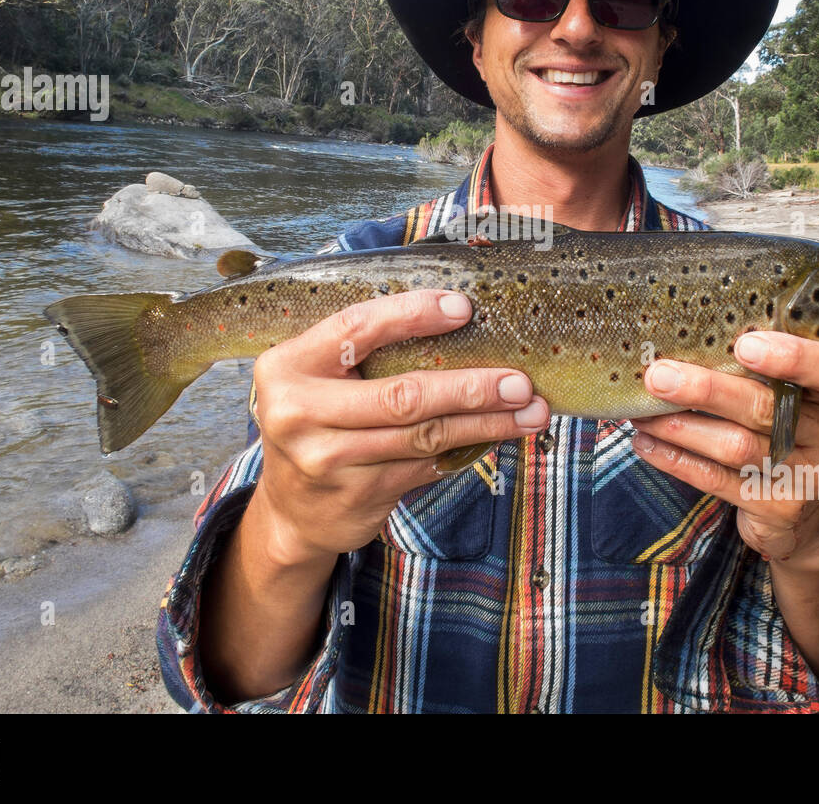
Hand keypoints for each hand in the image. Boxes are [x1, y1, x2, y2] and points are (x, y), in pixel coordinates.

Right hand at [251, 289, 549, 563]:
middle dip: (470, 388)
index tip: (464, 308)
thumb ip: (360, 347)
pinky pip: (426, 466)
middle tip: (519, 382)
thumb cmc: (315, 420)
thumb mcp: (316, 375)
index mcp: (289, 367)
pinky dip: (468, 449)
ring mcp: (329, 461)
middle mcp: (301, 414)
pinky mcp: (358, 495)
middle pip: (402, 396)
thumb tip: (454, 315)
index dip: (413, 315)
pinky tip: (498, 436)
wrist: (291, 510)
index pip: (357, 328)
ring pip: (424, 437)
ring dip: (485, 423)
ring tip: (529, 411)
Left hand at [629, 331, 818, 564]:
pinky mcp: (776, 509)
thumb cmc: (787, 430)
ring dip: (681, 426)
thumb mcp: (791, 397)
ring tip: (641, 411)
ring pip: (735, 447)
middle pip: (766, 409)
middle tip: (659, 376)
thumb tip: (687, 337)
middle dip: (707, 391)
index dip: (792, 357)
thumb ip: (759, 370)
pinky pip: (717, 480)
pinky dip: (677, 459)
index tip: (744, 345)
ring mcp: (806, 477)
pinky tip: (648, 442)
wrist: (804, 513)